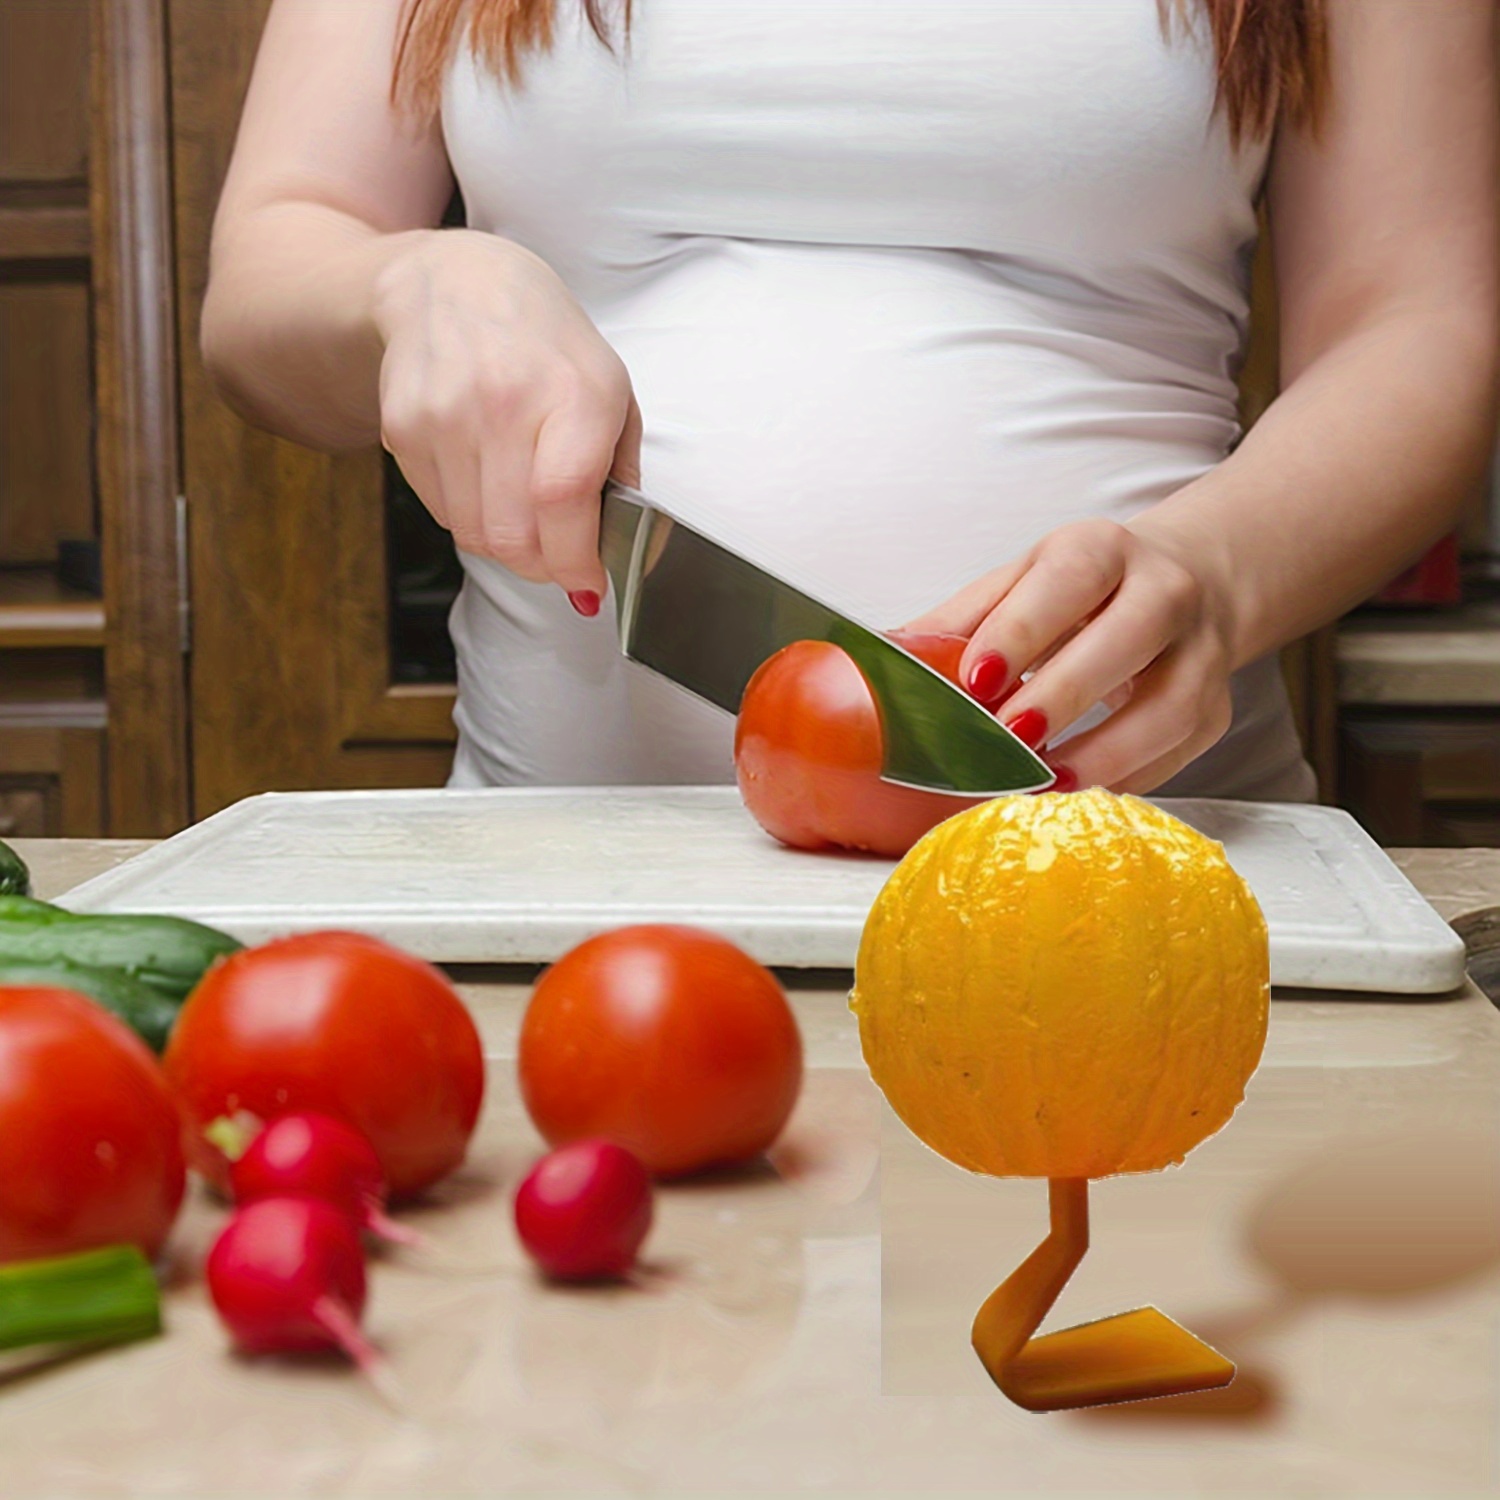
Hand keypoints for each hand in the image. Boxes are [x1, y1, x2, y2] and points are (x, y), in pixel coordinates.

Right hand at [372, 230, 639, 613]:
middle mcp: (504, 401)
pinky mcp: (404, 426)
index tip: (587, 584)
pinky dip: (468, 515)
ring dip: (505, 543)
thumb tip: (625, 551)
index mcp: (572, 393)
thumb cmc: (546, 345)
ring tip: (521, 506)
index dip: (574, 561)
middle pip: (513, 535)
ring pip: (474, 534)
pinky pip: (440, 512)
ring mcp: (446, 414)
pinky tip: (483, 476)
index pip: (563, 501)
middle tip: (556, 557)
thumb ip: (621, 475)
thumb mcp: (610, 392)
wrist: (457, 285)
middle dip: (542, 565)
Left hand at [905, 516, 1240, 793]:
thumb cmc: (1083, 590)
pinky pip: (1175, 755)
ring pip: (1167, 709)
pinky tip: (1074, 791)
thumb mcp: (1018, 584)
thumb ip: (957, 620)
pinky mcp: (1214, 709)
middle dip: (1064, 695)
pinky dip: (1122, 779)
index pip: (1065, 581)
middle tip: (1007, 739)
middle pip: (1127, 639)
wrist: (1192, 582)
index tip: (976, 680)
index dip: (1020, 632)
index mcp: (1101, 551)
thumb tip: (877, 657)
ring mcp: (1200, 653)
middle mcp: (1163, 591)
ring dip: (1101, 755)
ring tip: (1041, 782)